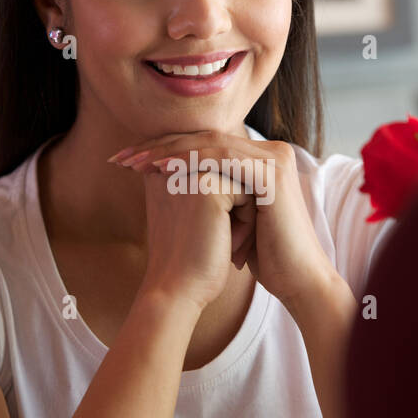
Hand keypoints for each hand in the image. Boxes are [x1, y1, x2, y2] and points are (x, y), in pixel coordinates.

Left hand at [112, 131, 338, 313]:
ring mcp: (274, 158)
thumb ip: (210, 191)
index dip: (165, 149)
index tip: (127, 161)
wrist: (296, 279)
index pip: (205, 143)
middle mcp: (271, 151)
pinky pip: (221, 158)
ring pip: (210, 144)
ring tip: (134, 162)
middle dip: (159, 146)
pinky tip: (160, 168)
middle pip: (205, 138)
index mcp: (260, 157)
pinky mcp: (271, 173)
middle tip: (121, 157)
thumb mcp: (230, 217)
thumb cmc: (262, 255)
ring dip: (168, 151)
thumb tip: (167, 180)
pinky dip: (188, 160)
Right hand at [135, 158, 252, 313]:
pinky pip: (249, 194)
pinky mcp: (208, 187)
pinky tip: (228, 246)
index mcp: (162, 168)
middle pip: (230, 175)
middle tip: (220, 243)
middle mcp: (171, 164)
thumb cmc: (187, 260)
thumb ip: (204, 186)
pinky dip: (247, 223)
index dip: (222, 208)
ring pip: (242, 183)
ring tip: (223, 244)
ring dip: (243, 216)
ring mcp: (189, 173)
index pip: (217, 174)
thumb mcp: (189, 213)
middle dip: (234, 211)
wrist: (175, 291)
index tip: (206, 237)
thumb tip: (240, 173)